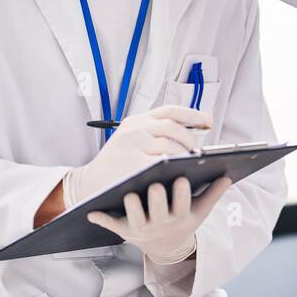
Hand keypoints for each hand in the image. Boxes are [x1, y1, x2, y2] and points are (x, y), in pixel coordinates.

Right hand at [63, 105, 211, 207]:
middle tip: (199, 152)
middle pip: (172, 127)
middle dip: (190, 139)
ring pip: (169, 144)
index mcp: (135, 121)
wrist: (88, 185)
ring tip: (193, 162)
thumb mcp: (130, 141)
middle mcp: (133, 129)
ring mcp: (131, 145)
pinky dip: (172, 165)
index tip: (208, 121)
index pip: (169, 111)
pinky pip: (159, 162)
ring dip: (184, 153)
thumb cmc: (115, 166)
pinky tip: (179, 171)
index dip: (192, 114)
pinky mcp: (130, 163)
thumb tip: (192, 136)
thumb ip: (153, 135)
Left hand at [87, 176, 232, 264]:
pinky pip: (110, 226)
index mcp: (180, 216)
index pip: (182, 202)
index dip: (181, 192)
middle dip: (156, 197)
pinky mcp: (124, 231)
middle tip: (154, 182)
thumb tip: (230, 176)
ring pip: (134, 216)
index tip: (181, 177)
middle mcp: (160, 223)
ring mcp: (141, 228)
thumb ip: (213, 193)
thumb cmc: (182, 221)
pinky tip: (91, 212)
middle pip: (157, 209)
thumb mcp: (200, 211)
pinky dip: (101, 219)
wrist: (166, 249)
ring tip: (129, 192)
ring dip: (131, 206)